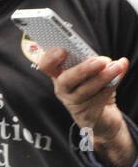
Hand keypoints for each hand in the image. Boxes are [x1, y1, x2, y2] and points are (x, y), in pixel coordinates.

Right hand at [40, 48, 134, 166]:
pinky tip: (118, 77)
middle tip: (101, 61)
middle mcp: (62, 89)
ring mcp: (73, 102)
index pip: (47, 65)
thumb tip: (120, 61)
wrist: (102, 117)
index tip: (63, 50)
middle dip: (83, 69)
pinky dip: (111, 86)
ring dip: (103, 77)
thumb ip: (100, 64)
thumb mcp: (93, 73)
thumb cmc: (94, 89)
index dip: (51, 58)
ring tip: (117, 67)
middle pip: (66, 80)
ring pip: (86, 90)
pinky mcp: (87, 114)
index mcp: (58, 74)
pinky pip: (99, 99)